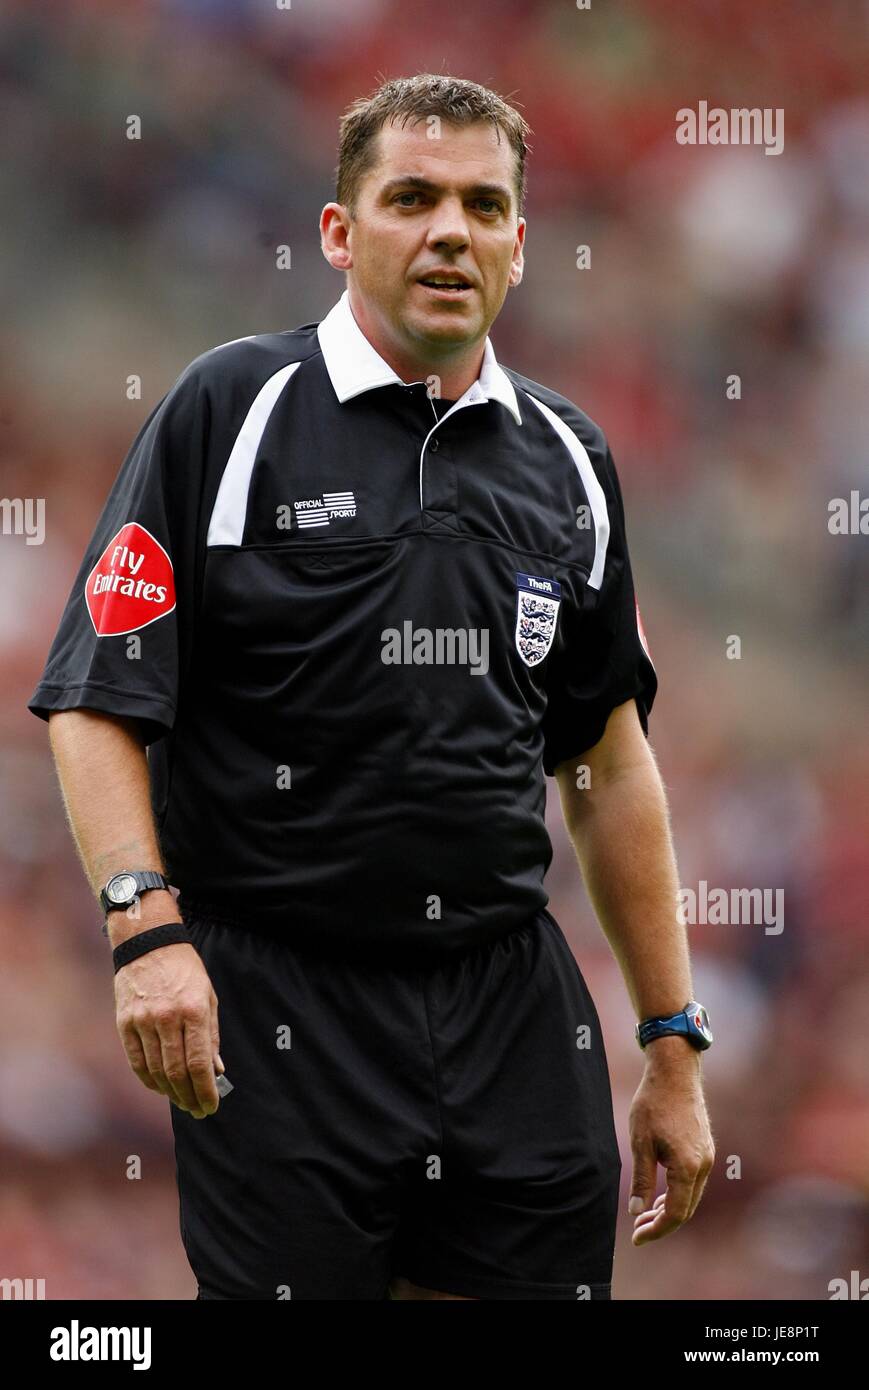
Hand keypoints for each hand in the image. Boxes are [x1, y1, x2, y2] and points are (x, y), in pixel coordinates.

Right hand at [114, 941, 222, 1118]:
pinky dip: (148, 1079)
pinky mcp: (125, 1022)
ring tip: (182, 1101)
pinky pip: (136, 1061)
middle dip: (189, 1097)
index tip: (211, 1106)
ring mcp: (143, 1021)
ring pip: (155, 1071)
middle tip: (197, 1110)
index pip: (199, 1063)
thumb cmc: (185, 971)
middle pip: (177, 1072)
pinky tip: (159, 1088)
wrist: (148, 943)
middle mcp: (167, 1017)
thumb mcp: (208, 996)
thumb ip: (211, 1035)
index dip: (206, 1091)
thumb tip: (216, 1071)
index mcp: (194, 1010)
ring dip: (170, 1092)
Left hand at [627, 1041, 714, 1244]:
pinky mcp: (705, 1147)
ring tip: (645, 1214)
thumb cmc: (653, 1104)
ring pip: (692, 1196)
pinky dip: (678, 1193)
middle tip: (637, 1229)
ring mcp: (707, 1156)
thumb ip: (641, 1180)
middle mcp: (704, 1164)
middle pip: (687, 1208)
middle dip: (662, 1223)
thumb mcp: (640, 1143)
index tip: (636, 1237)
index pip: (676, 1213)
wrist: (675, 1072)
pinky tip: (661, 1193)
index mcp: (688, 1166)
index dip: (656, 1230)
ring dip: (670, 1209)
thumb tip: (636, 1212)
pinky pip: (695, 1181)